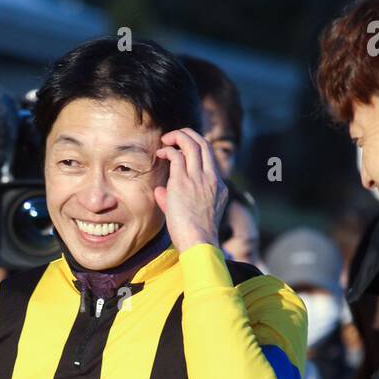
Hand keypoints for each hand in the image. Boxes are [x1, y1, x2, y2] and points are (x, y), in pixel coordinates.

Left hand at [154, 128, 227, 252]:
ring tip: (166, 140)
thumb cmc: (194, 237)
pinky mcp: (183, 181)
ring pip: (192, 143)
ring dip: (177, 136)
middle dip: (188, 134)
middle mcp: (211, 178)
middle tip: (174, 137)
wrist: (199, 244)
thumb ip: (174, 199)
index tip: (182, 152)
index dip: (196, 149)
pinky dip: (168, 150)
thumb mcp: (191, 215)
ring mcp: (199, 178)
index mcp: (219, 187)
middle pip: (204, 144)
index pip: (209, 159)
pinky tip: (160, 153)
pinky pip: (176, 155)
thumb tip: (160, 190)